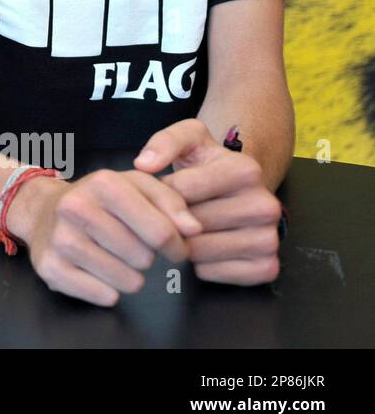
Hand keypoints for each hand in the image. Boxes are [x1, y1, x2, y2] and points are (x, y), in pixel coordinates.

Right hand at [21, 168, 202, 306]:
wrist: (43, 210)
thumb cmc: (99, 200)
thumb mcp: (136, 186)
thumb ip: (171, 201)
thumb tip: (193, 229)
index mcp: (103, 183)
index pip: (161, 231)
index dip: (176, 245)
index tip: (174, 248)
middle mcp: (76, 208)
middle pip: (144, 258)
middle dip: (146, 257)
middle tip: (132, 246)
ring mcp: (60, 239)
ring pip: (127, 281)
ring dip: (130, 276)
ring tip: (115, 258)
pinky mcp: (50, 267)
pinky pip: (104, 296)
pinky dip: (109, 291)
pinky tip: (98, 271)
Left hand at [133, 118, 282, 285]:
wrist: (236, 190)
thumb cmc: (206, 165)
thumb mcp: (188, 139)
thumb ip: (164, 142)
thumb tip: (143, 164)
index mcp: (246, 170)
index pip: (183, 189)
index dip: (163, 190)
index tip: (166, 187)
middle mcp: (266, 205)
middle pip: (191, 223)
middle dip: (172, 219)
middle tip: (175, 211)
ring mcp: (269, 238)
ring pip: (199, 250)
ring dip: (182, 243)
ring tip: (186, 227)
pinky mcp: (267, 267)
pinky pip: (212, 273)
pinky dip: (198, 264)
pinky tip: (203, 246)